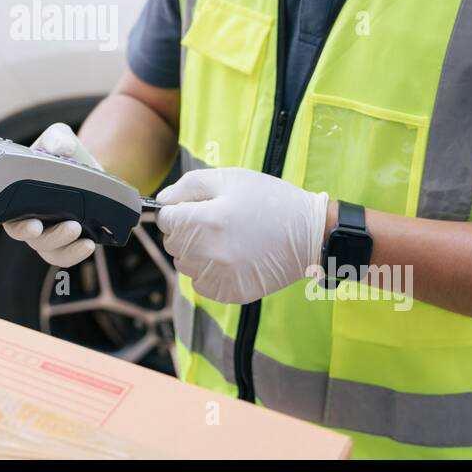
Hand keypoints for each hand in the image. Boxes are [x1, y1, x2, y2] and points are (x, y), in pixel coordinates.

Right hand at [2, 122, 99, 267]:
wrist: (89, 167)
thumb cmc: (64, 153)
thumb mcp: (59, 139)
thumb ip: (57, 139)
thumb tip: (63, 149)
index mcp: (18, 197)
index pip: (10, 218)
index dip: (20, 227)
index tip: (34, 226)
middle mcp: (29, 219)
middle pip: (32, 240)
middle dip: (50, 238)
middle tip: (71, 227)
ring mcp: (48, 233)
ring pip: (50, 252)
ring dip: (67, 248)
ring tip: (86, 240)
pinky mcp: (67, 240)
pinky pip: (66, 255)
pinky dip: (77, 254)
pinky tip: (89, 245)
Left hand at [154, 168, 329, 303]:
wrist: (309, 235)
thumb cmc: (271, 201)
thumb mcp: (230, 178)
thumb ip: (189, 186)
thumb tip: (162, 201)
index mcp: (204, 221)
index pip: (165, 220)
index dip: (178, 210)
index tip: (197, 208)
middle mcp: (207, 252)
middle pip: (172, 243)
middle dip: (186, 231)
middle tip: (216, 222)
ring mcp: (218, 276)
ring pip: (185, 264)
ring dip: (196, 252)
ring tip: (227, 239)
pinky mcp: (228, 293)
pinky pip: (200, 283)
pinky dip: (209, 272)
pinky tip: (231, 258)